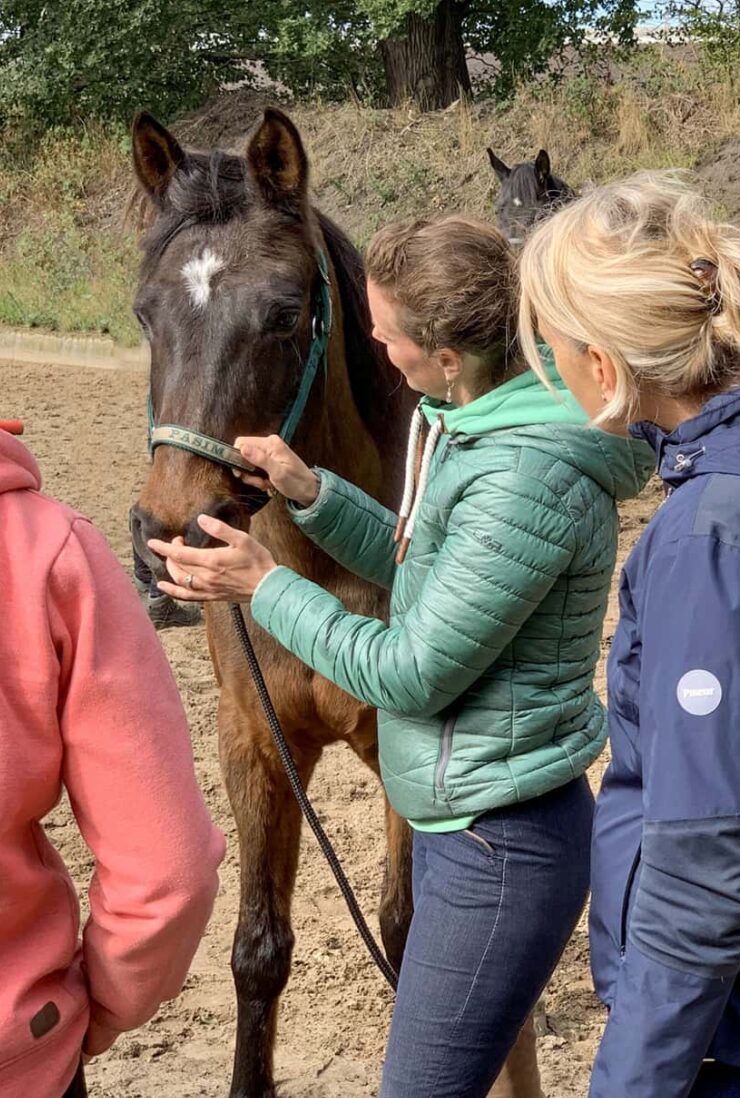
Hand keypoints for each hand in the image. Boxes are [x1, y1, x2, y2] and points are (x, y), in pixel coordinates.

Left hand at [148, 515, 276, 601]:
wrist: (267, 587)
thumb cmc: (258, 561)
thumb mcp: (242, 538)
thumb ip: (219, 529)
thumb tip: (201, 519)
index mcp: (211, 560)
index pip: (179, 553)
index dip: (164, 547)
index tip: (153, 542)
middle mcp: (205, 576)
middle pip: (177, 566)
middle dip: (171, 553)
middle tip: (178, 541)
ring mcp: (207, 588)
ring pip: (179, 579)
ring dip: (171, 568)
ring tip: (171, 559)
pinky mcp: (211, 596)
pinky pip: (186, 596)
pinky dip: (172, 591)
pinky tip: (164, 587)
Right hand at [232, 435, 318, 505]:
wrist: (309, 490)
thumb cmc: (297, 482)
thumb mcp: (278, 473)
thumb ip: (260, 460)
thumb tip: (243, 448)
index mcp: (271, 443)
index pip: (242, 443)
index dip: (237, 458)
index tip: (242, 473)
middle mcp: (269, 444)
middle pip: (243, 453)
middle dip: (247, 471)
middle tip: (259, 481)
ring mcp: (269, 451)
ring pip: (248, 462)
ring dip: (253, 476)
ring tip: (265, 483)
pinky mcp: (269, 459)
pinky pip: (255, 467)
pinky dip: (258, 477)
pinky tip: (268, 483)